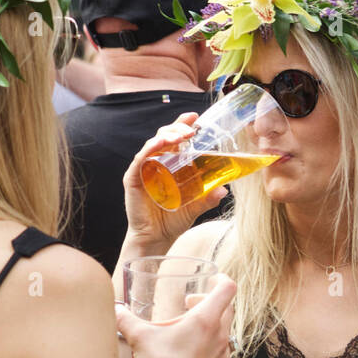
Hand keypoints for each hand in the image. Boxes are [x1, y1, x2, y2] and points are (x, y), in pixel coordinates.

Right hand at [114, 274, 235, 357]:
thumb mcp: (139, 338)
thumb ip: (125, 319)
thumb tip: (115, 310)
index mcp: (205, 320)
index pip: (227, 289)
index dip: (221, 279)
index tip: (210, 280)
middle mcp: (219, 335)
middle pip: (227, 308)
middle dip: (208, 301)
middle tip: (188, 306)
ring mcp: (222, 355)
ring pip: (224, 330)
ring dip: (210, 325)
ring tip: (187, 330)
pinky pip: (220, 351)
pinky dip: (209, 345)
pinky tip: (190, 352)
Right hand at [122, 114, 228, 252]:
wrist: (155, 240)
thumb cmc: (172, 221)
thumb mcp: (195, 207)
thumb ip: (208, 198)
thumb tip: (224, 189)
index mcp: (169, 165)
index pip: (175, 139)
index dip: (183, 125)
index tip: (196, 117)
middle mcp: (155, 164)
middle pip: (164, 136)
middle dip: (178, 127)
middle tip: (192, 128)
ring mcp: (143, 170)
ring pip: (153, 143)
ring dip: (167, 135)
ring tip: (181, 135)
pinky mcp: (133, 179)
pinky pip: (140, 159)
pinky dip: (150, 149)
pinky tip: (160, 144)